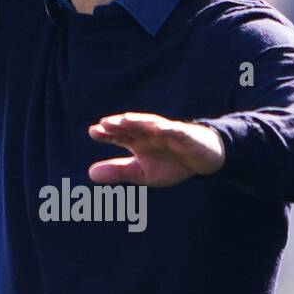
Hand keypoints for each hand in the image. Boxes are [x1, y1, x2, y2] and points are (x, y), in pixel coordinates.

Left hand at [87, 112, 224, 187]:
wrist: (203, 161)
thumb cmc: (171, 164)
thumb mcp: (142, 172)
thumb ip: (118, 172)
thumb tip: (90, 173)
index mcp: (136, 140)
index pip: (118, 135)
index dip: (106, 133)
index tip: (93, 132)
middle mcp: (148, 133)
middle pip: (131, 126)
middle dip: (119, 124)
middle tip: (104, 124)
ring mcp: (166, 132)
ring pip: (150, 124)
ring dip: (138, 121)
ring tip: (125, 120)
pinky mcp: (184, 135)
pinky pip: (176, 131)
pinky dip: (168, 129)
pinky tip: (159, 129)